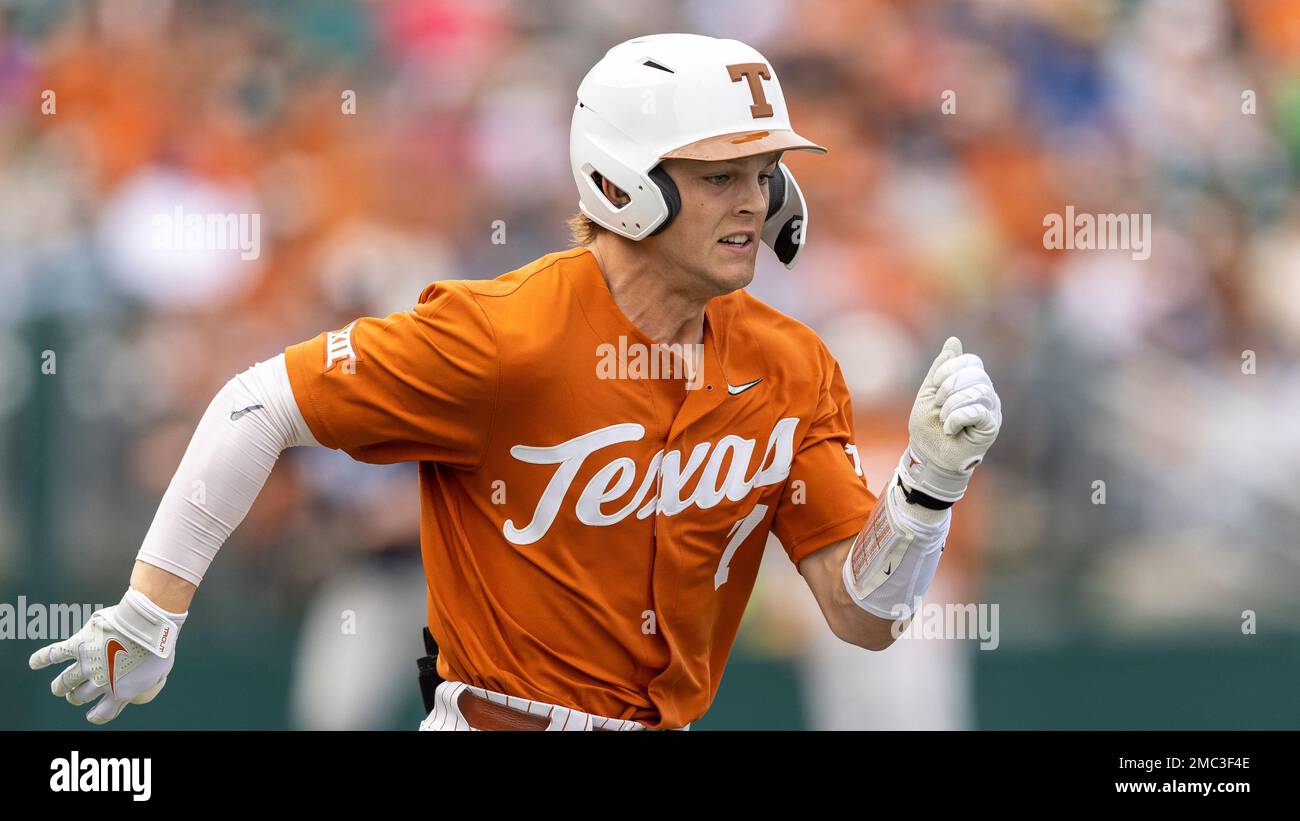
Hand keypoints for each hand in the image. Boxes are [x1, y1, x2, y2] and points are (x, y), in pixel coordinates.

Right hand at [29, 588, 185, 724]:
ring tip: (59, 687)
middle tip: (73, 694)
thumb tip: (152, 681)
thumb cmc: (161, 644)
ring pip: (65, 683)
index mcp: (121, 692)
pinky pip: (52, 655)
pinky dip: (40, 659)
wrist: (150, 624)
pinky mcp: (78, 646)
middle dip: (75, 697)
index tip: (92, 714)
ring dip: (61, 686)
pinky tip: (33, 663)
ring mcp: (87, 665)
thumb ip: (150, 681)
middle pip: (78, 698)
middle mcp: (101, 683)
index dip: (96, 715)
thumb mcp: (161, 671)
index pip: (102, 714)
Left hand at [899, 336, 1001, 503]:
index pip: (971, 361)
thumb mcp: (930, 392)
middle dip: (948, 388)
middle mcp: (986, 393)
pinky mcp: (991, 426)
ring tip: (944, 420)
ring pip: (977, 391)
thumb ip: (941, 368)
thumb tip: (954, 340)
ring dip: (951, 406)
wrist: (928, 457)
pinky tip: (951, 429)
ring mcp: (991, 410)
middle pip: (975, 373)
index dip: (949, 369)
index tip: (934, 387)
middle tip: (938, 407)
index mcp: (972, 383)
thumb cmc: (929, 427)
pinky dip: (957, 418)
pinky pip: (978, 411)